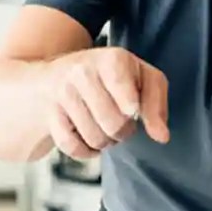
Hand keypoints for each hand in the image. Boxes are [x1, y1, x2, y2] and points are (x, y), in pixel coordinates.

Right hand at [47, 47, 169, 157]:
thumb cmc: (113, 76)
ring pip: (94, 139)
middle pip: (114, 125)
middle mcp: (83, 72)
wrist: (62, 71)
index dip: (134, 111)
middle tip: (121, 122)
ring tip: (104, 127)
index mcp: (111, 59)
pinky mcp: (50, 113)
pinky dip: (85, 151)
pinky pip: (72, 147)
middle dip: (123, 132)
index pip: (130, 102)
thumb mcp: (143, 78)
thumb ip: (156, 105)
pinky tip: (88, 138)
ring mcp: (63, 92)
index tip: (132, 108)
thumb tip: (162, 136)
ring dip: (105, 142)